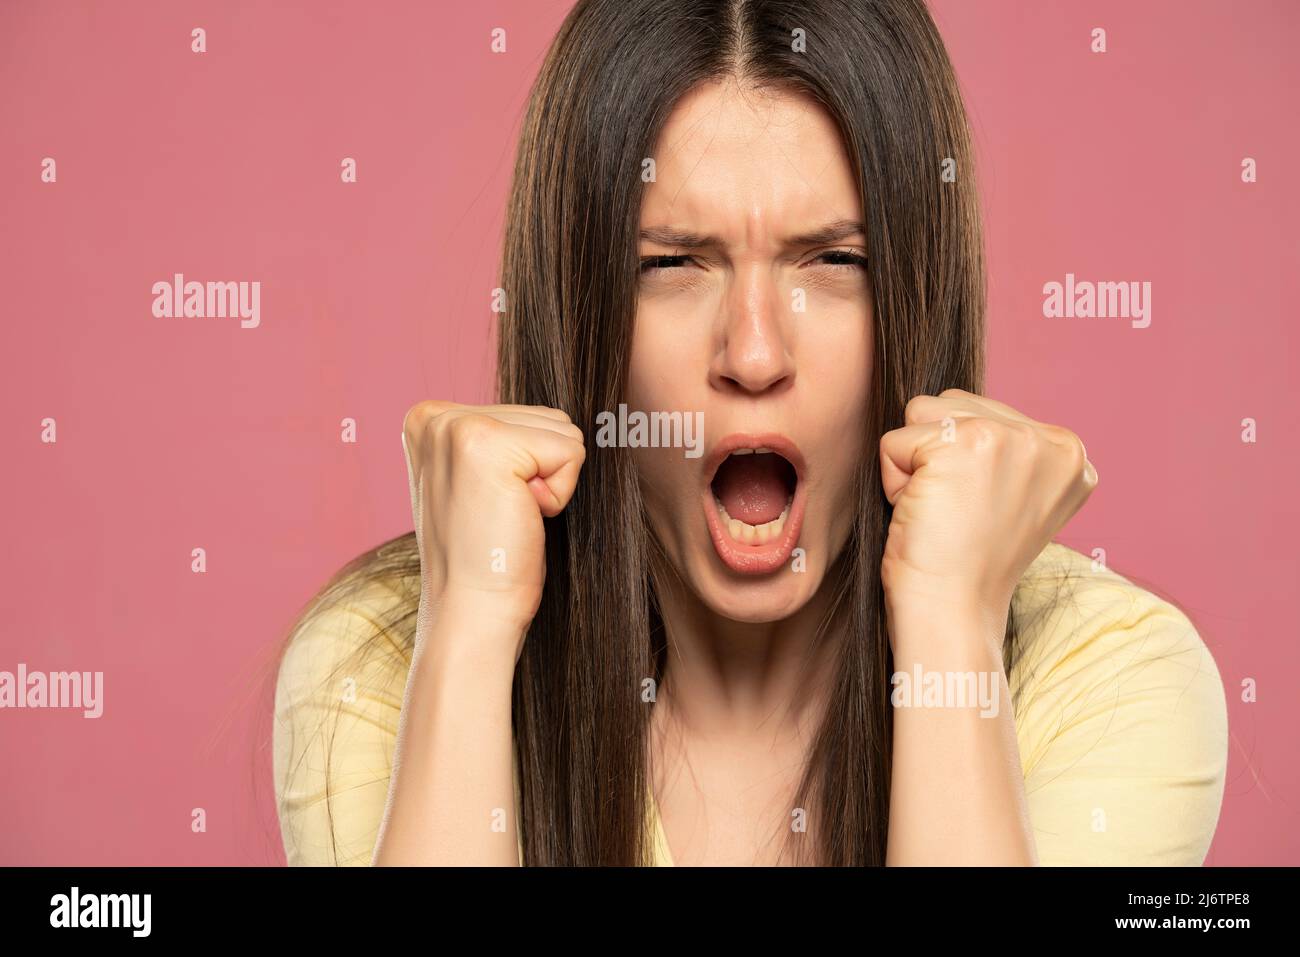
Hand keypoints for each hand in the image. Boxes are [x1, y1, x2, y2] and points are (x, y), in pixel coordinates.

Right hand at [401, 401, 585, 662]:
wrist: (471, 613)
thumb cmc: (485, 558)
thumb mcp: (477, 484)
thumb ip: (499, 443)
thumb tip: (556, 422)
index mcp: (428, 420)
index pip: (526, 417)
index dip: (528, 469)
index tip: (491, 506)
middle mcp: (435, 416)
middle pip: (546, 418)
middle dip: (542, 472)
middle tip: (502, 516)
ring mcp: (456, 425)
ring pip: (562, 430)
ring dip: (551, 481)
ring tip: (508, 516)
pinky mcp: (486, 443)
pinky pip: (571, 450)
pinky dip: (560, 492)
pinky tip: (520, 518)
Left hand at [878, 389, 1097, 643]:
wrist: (951, 612)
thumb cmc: (964, 562)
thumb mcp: (1006, 496)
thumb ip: (1000, 449)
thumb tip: (952, 408)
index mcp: (1069, 452)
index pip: (980, 411)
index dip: (958, 463)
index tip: (978, 512)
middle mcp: (1051, 439)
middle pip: (951, 404)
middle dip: (934, 457)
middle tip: (955, 514)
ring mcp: (1011, 437)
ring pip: (921, 414)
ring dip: (913, 465)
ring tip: (940, 511)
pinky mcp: (964, 443)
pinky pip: (893, 441)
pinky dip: (893, 480)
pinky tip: (923, 515)